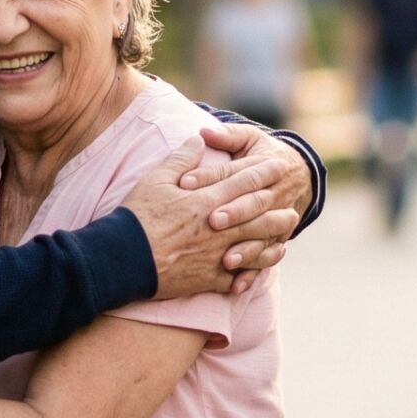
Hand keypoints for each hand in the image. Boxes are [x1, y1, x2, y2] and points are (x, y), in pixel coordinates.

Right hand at [123, 136, 295, 297]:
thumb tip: (197, 139)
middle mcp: (218, 227)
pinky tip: (264, 266)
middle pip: (259, 214)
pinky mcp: (209, 278)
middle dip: (278, 205)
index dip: (266, 172)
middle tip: (293, 200)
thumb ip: (181, 159)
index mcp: (207, 200)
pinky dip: (254, 270)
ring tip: (288, 229)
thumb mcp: (155, 179)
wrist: (123, 259)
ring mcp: (216, 254)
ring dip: (274, 235)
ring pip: (255, 244)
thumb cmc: (137, 217)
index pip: (245, 182)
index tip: (282, 164)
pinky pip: (239, 275)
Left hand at [189, 124, 312, 292]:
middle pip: (253, 204)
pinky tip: (236, 285)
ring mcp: (278, 220)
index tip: (185, 183)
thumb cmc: (262, 155)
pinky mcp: (277, 240)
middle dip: (234, 212)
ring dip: (247, 249)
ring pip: (264, 236)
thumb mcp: (249, 139)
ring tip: (225, 259)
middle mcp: (274, 195)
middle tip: (211, 220)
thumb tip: (204, 132)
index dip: (211, 177)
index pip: (235, 172)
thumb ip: (228, 136)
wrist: (300, 174)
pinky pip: (267, 259)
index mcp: (264, 167)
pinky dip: (252, 273)